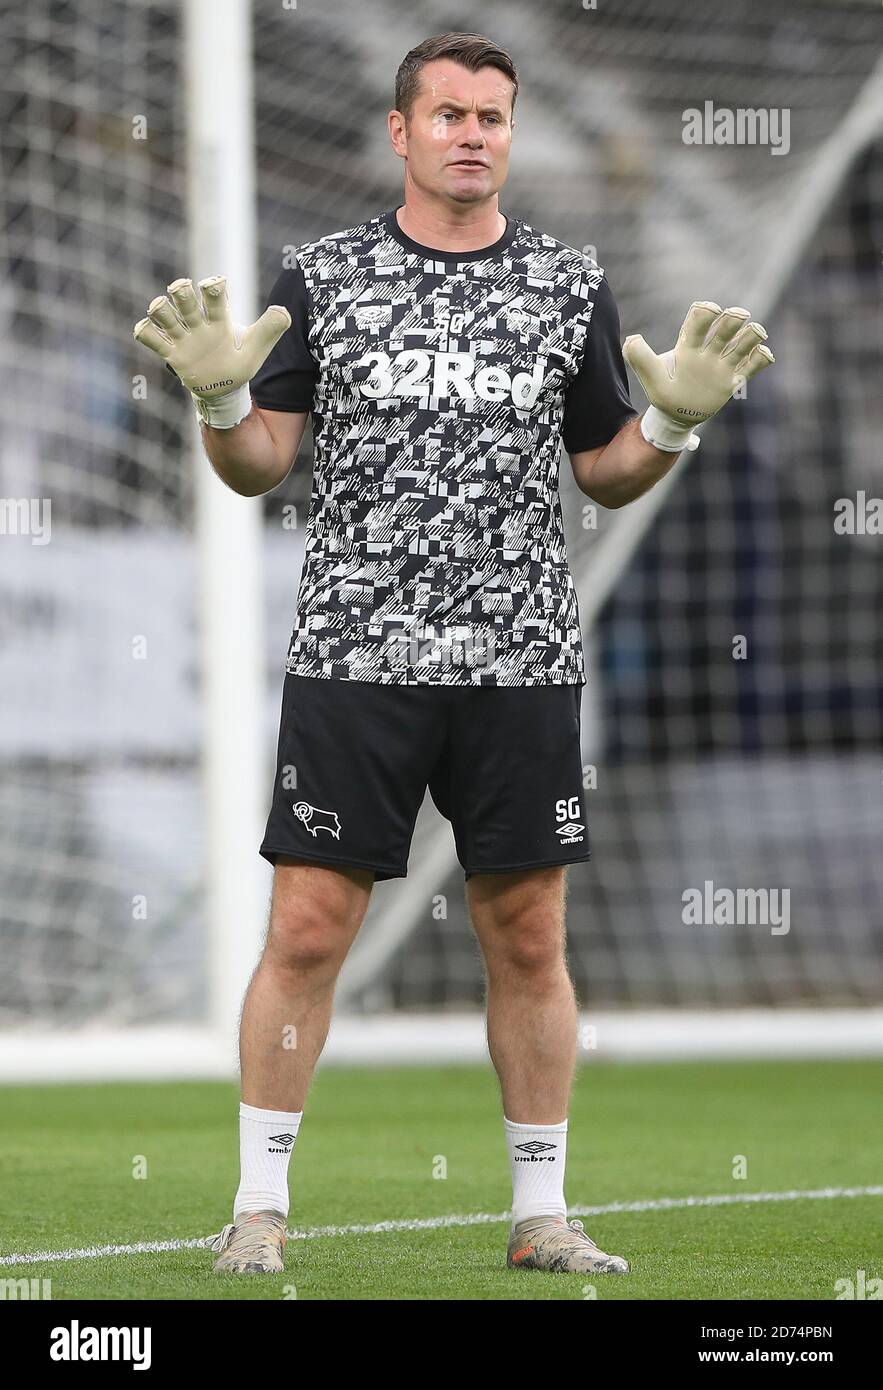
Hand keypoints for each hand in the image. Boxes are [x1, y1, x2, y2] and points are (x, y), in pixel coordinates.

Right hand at [133, 276, 290, 427]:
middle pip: (185, 301)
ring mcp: (183, 339)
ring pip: (166, 317)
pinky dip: (145, 332)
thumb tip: (284, 311)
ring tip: (159, 308)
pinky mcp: (172, 354)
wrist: (222, 390)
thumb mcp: (255, 351)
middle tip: (181, 287)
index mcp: (219, 321)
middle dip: (181, 291)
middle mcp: (198, 326)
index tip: (217, 284)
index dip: (213, 287)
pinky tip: (144, 329)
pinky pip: (153, 340)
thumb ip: (268, 330)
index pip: (214, 298)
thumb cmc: (237, 366)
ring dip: (160, 309)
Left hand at [623, 302, 774, 451]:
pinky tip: (763, 355)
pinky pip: (753, 366)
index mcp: (688, 347)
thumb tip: (631, 338)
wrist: (676, 417)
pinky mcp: (733, 381)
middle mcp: (708, 352)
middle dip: (733, 319)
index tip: (710, 309)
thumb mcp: (651, 378)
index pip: (699, 322)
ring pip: (743, 343)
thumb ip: (640, 358)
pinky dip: (761, 358)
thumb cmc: (664, 394)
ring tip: (756, 333)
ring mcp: (722, 366)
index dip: (706, 311)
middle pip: (725, 328)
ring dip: (751, 335)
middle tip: (738, 316)